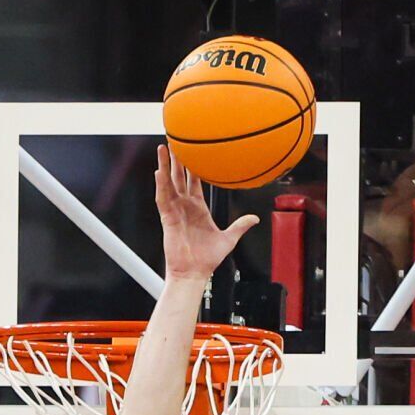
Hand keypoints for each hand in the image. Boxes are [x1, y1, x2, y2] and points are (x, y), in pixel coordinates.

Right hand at [155, 144, 258, 281]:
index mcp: (198, 208)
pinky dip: (160, 186)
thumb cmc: (207, 259)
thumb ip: (240, 226)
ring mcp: (175, 211)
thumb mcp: (228, 238)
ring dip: (165, 166)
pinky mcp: (169, 219)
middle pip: (178, 177)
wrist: (195, 273)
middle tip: (174, 141)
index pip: (194, 181)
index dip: (192, 166)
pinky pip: (163, 199)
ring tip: (163, 148)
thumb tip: (254, 218)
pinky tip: (159, 172)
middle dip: (176, 159)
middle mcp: (185, 206)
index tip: (191, 151)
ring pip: (168, 184)